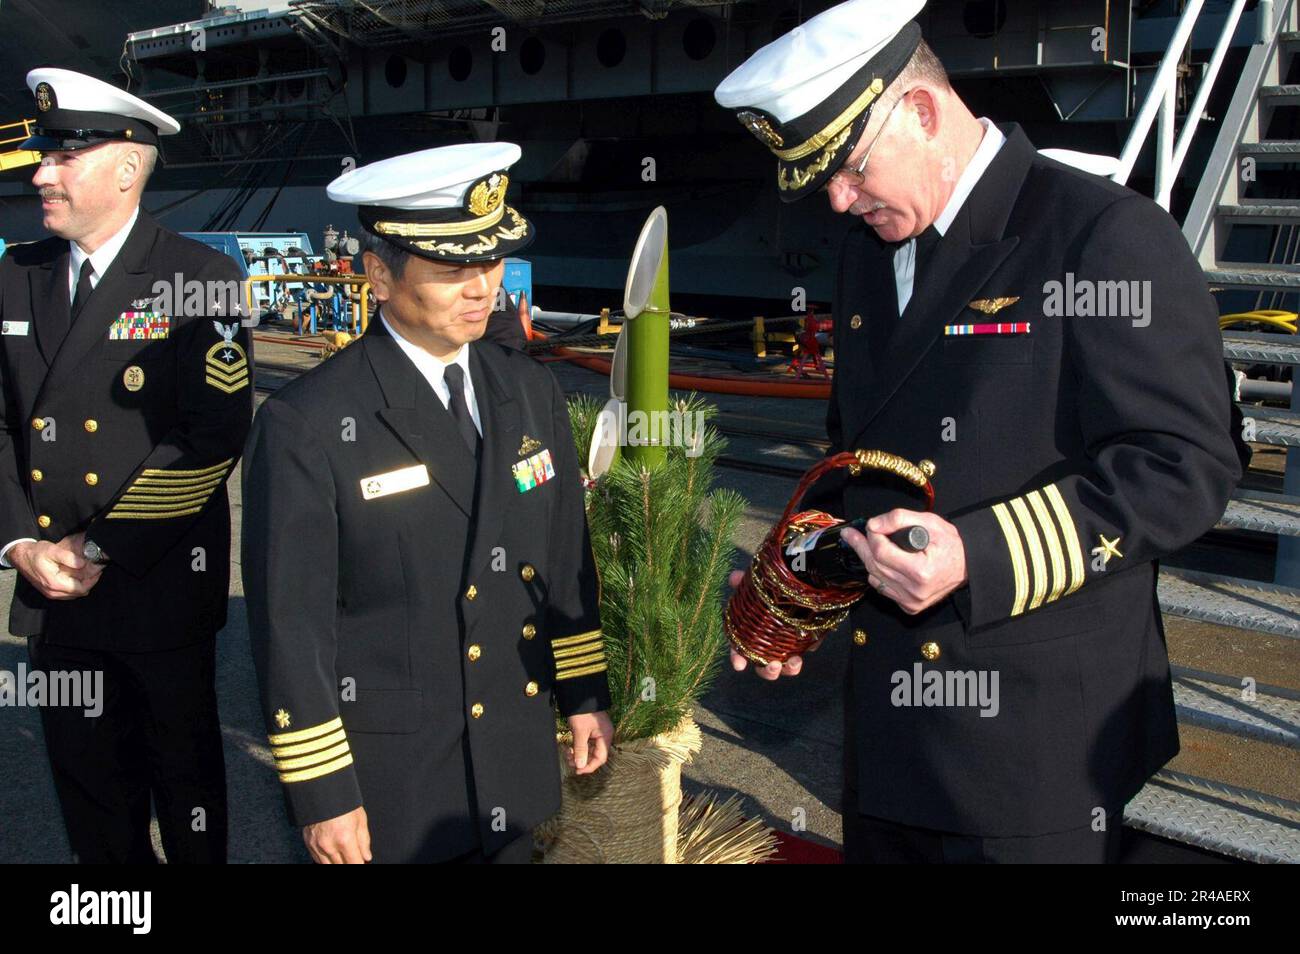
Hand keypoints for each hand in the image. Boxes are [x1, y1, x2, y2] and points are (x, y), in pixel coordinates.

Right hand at [9, 535, 103, 599]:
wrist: (20, 556)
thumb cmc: (35, 552)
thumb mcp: (52, 550)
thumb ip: (68, 557)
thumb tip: (82, 564)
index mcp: (55, 583)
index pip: (81, 588)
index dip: (92, 580)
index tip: (98, 570)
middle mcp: (53, 592)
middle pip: (79, 593)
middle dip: (89, 582)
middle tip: (95, 571)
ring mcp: (51, 593)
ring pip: (73, 594)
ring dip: (82, 585)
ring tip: (88, 572)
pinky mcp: (49, 591)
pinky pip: (67, 593)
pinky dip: (74, 586)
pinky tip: (77, 576)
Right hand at [303, 805, 370, 863]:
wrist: (321, 791)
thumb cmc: (343, 803)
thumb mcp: (360, 819)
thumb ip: (364, 841)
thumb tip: (366, 856)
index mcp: (345, 839)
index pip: (354, 863)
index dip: (359, 864)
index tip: (361, 861)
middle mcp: (329, 846)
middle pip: (341, 866)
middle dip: (349, 863)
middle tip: (353, 856)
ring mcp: (317, 846)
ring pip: (328, 866)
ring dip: (337, 863)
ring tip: (343, 856)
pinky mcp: (309, 843)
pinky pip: (317, 859)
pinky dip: (326, 860)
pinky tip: (332, 854)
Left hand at [566, 710, 612, 774]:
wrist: (579, 695)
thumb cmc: (582, 712)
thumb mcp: (580, 732)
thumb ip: (580, 750)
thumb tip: (580, 766)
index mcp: (605, 736)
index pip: (601, 758)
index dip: (589, 766)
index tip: (577, 770)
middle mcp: (604, 736)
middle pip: (595, 755)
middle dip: (582, 759)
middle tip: (569, 760)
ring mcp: (598, 733)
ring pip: (589, 750)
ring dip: (579, 754)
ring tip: (567, 753)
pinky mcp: (591, 731)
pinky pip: (586, 744)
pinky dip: (578, 747)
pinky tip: (570, 748)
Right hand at [725, 569, 821, 680]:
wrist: (799, 578)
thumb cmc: (770, 586)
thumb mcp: (757, 583)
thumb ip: (745, 581)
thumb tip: (734, 577)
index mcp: (750, 632)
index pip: (739, 649)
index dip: (737, 657)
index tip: (739, 665)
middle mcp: (769, 643)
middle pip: (764, 666)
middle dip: (768, 671)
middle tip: (774, 665)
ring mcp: (788, 644)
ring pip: (787, 666)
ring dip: (789, 669)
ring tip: (794, 662)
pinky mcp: (807, 638)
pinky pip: (808, 648)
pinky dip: (809, 648)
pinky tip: (811, 643)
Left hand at [841, 509, 967, 614]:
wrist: (968, 566)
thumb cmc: (951, 544)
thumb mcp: (930, 523)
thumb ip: (900, 519)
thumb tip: (873, 524)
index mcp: (921, 572)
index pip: (882, 553)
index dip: (872, 536)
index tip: (871, 525)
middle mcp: (914, 591)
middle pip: (875, 566)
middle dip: (861, 546)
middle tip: (850, 534)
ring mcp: (911, 602)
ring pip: (876, 578)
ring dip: (868, 560)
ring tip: (861, 544)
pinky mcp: (910, 607)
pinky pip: (884, 588)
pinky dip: (878, 574)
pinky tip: (878, 562)